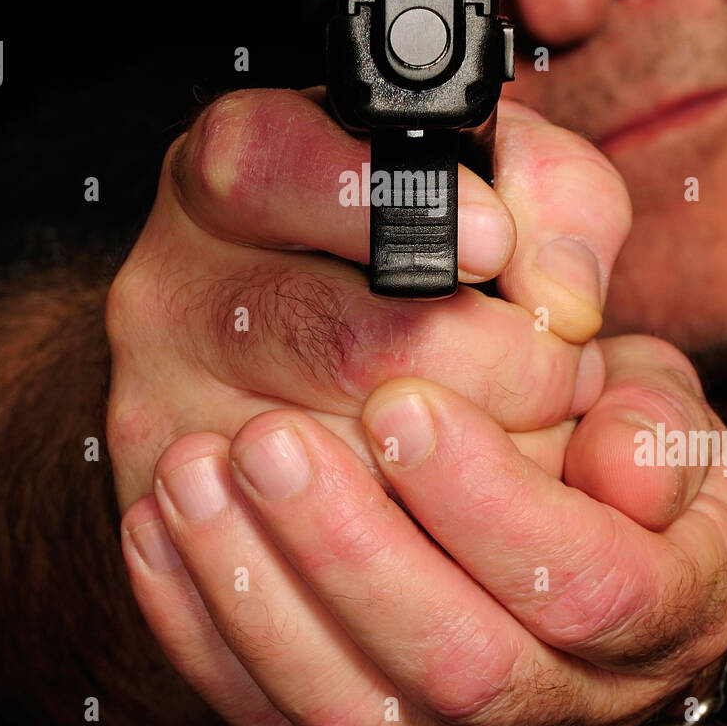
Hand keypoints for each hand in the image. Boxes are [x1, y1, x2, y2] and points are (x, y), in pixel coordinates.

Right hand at [106, 91, 628, 514]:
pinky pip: (321, 556)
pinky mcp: (186, 522)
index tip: (496, 243)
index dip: (392, 205)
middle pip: (340, 346)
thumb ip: (555, 203)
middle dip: (495, 368)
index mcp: (234, 171)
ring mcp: (167, 411)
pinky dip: (426, 538)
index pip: (271, 169)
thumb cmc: (440, 246)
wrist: (343, 355)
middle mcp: (174, 289)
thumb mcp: (503, 178)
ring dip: (475, 466)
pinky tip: (457, 492)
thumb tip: (559, 299)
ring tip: (516, 428)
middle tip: (553, 365)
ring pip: (344, 470)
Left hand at [119, 334, 726, 725]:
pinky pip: (272, 723)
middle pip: (453, 663)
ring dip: (256, 594)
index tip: (401, 403)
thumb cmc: (631, 492)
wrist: (606, 607)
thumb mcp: (675, 440)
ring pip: (349, 711)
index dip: (486, 499)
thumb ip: (656, 431)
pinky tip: (155, 532)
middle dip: (348, 550)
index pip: (579, 585)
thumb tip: (613, 453)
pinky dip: (201, 635)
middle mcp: (555, 706)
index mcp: (656, 619)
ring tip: (194, 476)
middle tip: (269, 442)